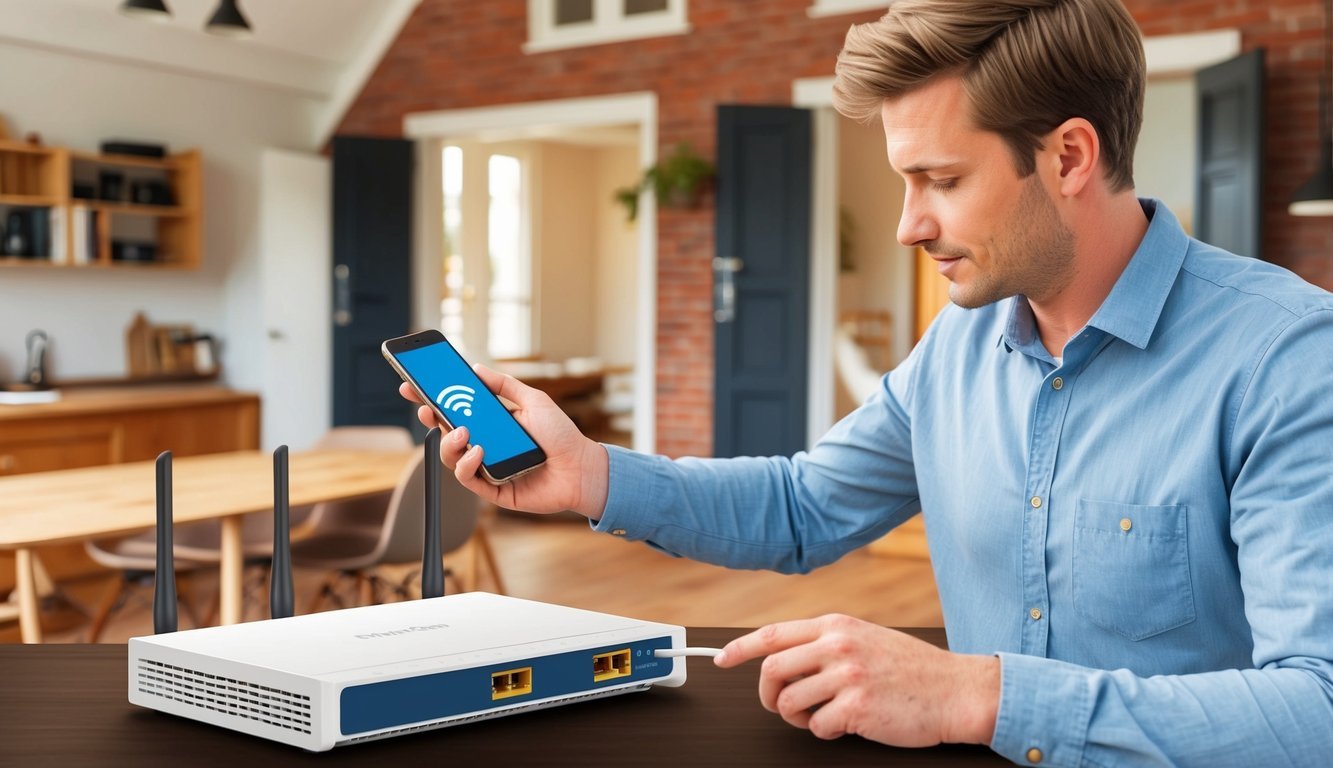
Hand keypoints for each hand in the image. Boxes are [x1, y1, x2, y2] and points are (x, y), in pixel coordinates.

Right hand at [398, 364, 608, 517]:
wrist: (582, 467)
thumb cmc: (561, 435)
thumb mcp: (534, 401)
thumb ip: (505, 385)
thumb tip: (476, 369)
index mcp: (491, 423)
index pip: (454, 410)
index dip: (431, 399)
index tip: (413, 386)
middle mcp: (484, 444)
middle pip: (445, 433)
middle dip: (431, 419)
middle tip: (428, 408)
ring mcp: (487, 468)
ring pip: (451, 458)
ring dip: (450, 444)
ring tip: (462, 432)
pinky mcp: (493, 489)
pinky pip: (469, 479)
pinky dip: (468, 465)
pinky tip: (478, 452)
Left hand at [714, 614, 998, 746]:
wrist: (956, 690)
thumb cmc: (912, 669)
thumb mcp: (865, 638)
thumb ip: (826, 643)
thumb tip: (783, 659)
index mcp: (835, 626)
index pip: (772, 634)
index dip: (740, 648)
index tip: (721, 659)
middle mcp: (837, 646)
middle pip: (771, 670)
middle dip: (767, 695)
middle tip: (781, 706)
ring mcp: (847, 676)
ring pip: (788, 702)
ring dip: (798, 717)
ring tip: (822, 715)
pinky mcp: (857, 707)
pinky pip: (818, 727)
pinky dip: (825, 731)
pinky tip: (846, 723)